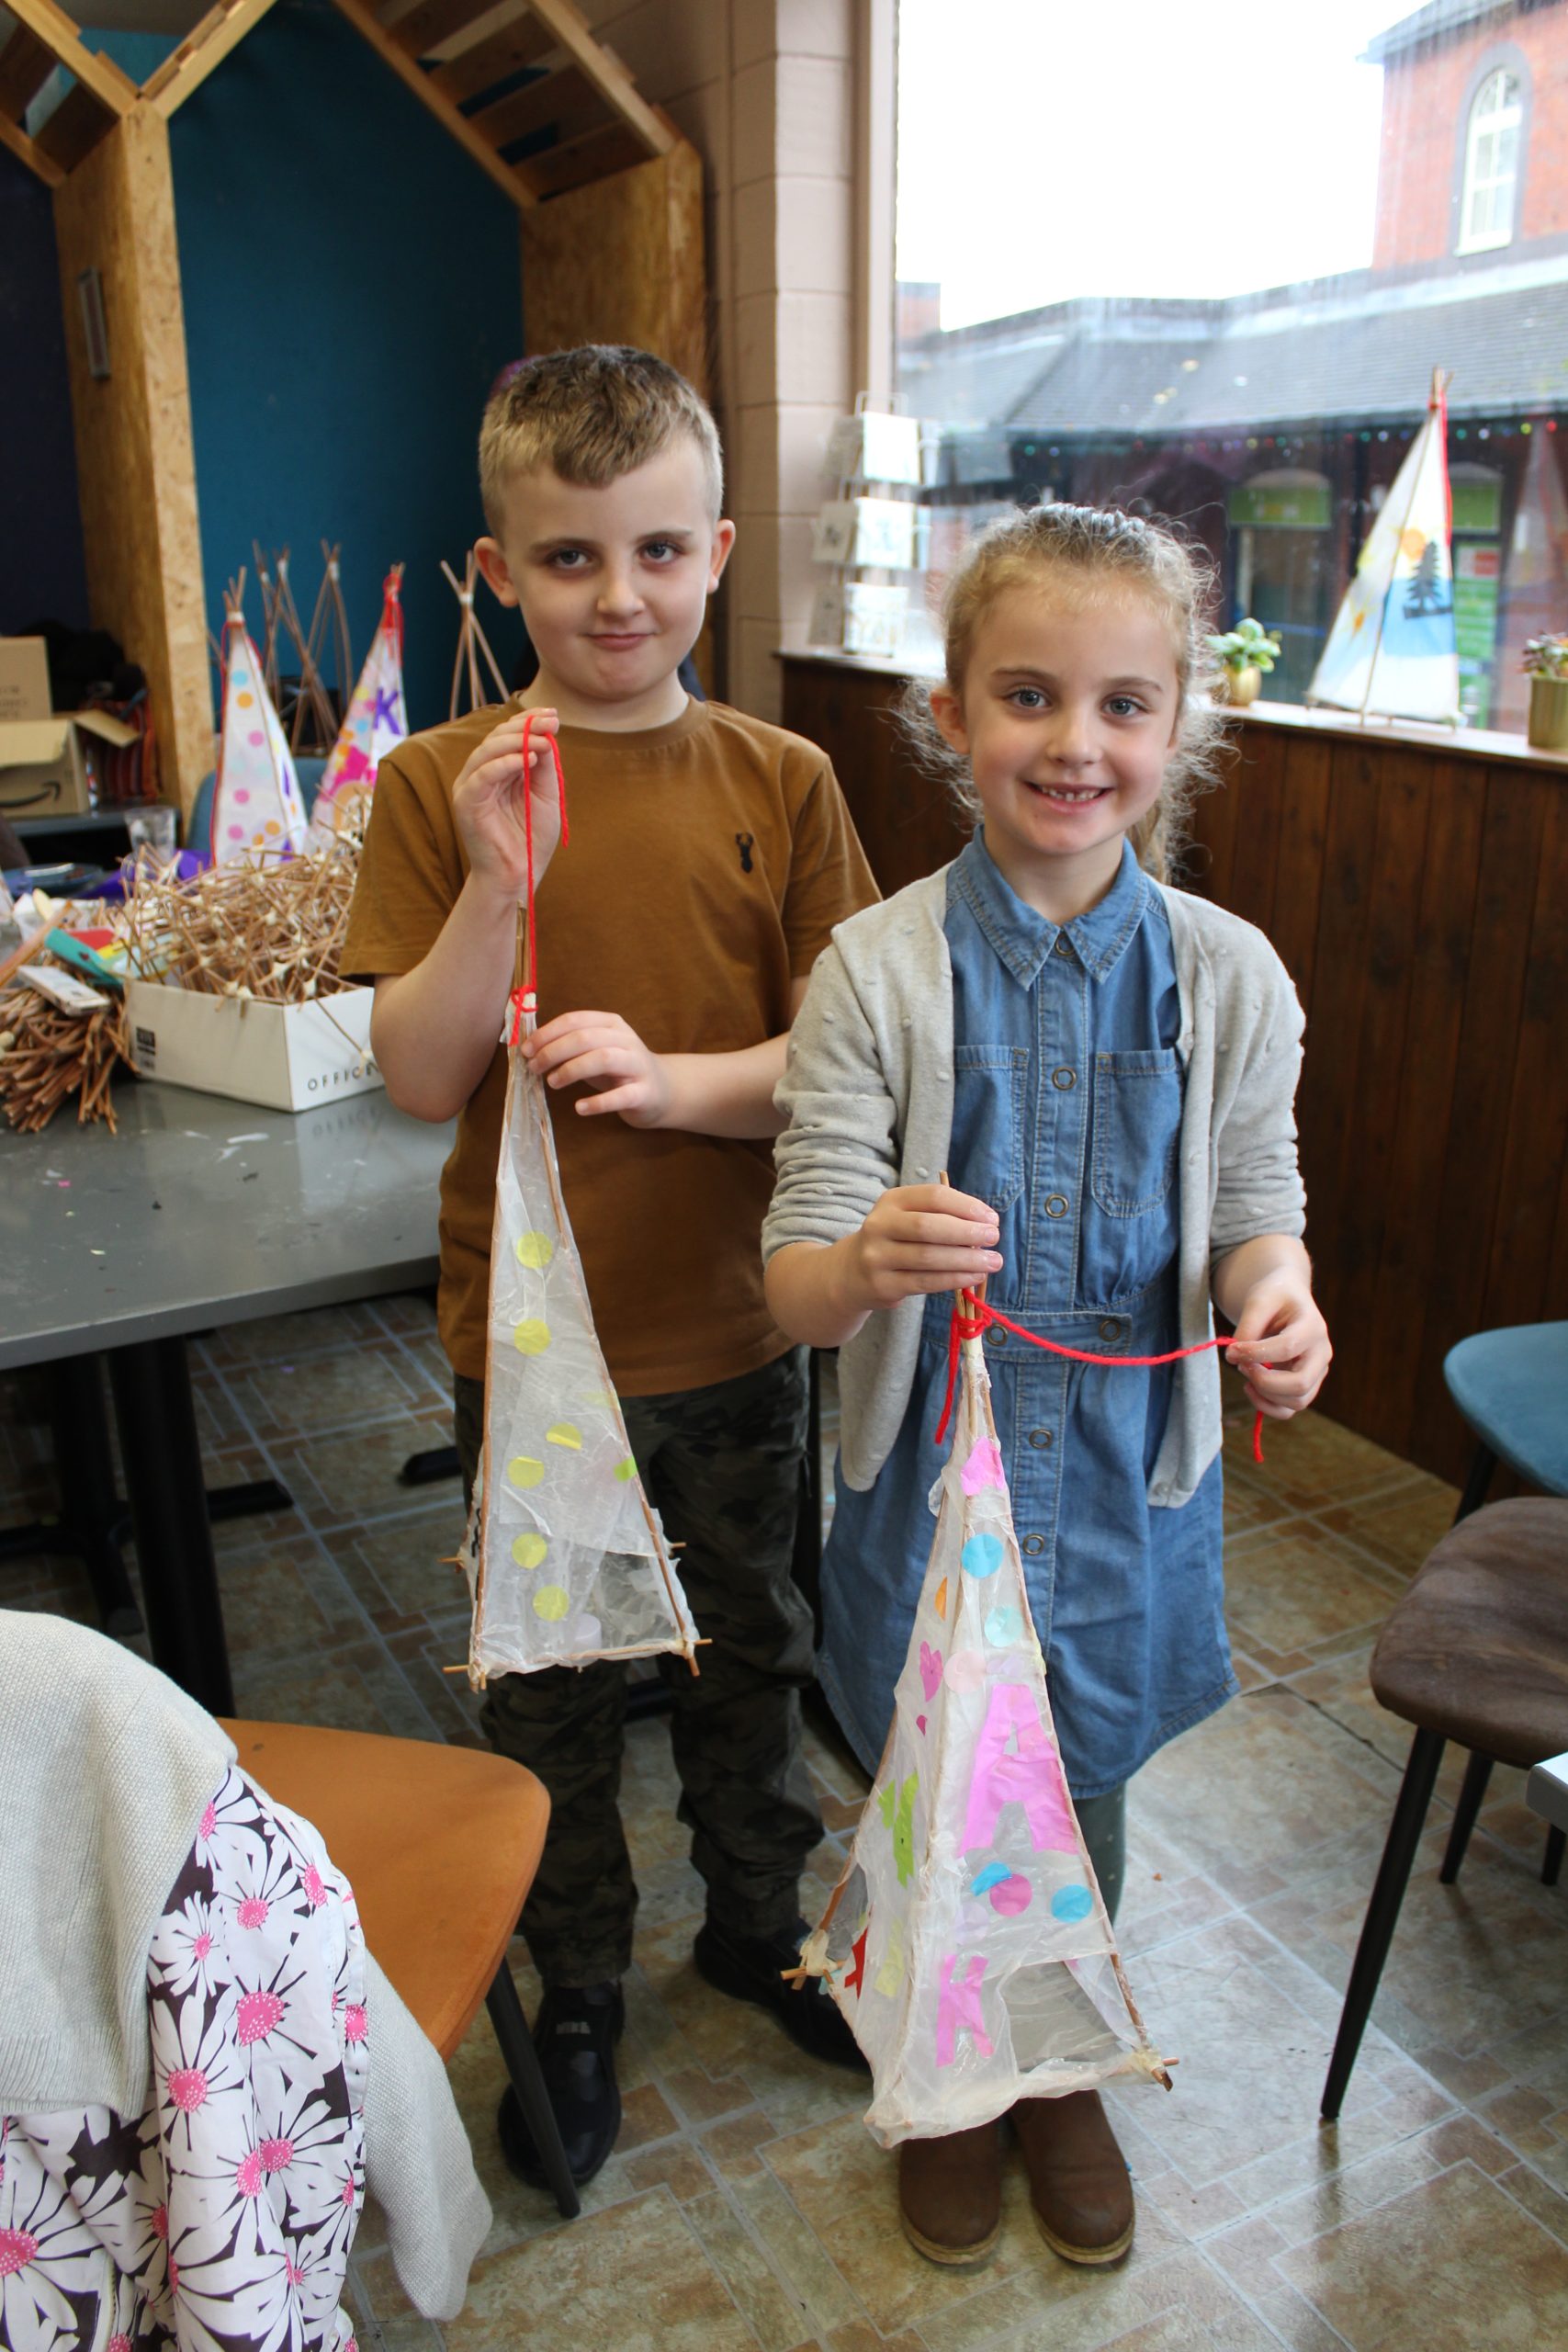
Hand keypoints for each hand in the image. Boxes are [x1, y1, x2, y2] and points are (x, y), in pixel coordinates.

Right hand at [451, 708, 560, 899]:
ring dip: (517, 741)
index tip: (553, 714)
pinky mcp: (466, 802)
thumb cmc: (531, 839)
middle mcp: (481, 774)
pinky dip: (505, 763)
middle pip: (497, 737)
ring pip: (487, 751)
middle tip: (551, 723)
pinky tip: (529, 760)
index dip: (530, 720)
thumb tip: (547, 733)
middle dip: (526, 726)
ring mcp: (470, 787)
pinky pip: (483, 775)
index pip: (509, 736)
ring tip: (543, 743)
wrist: (519, 874)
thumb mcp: (545, 796)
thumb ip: (545, 767)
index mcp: (499, 771)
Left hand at [525, 1009, 672, 1128]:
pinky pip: (620, 1096)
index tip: (526, 1050)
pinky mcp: (644, 1092)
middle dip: (554, 1051)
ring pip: (603, 1059)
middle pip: (585, 1038)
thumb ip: (569, 1047)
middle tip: (534, 1067)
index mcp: (611, 1024)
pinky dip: (597, 1102)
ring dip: (571, 1069)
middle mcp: (626, 1040)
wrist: (663, 1090)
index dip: (546, 1034)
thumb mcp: (595, 1051)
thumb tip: (530, 1050)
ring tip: (552, 1083)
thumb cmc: (619, 1070)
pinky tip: (579, 1108)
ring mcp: (637, 1065)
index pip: (574, 1020)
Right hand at [841, 1184, 1001, 1314]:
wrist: (852, 1273)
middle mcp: (879, 1225)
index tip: (992, 1218)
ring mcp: (877, 1256)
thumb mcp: (907, 1217)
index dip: (966, 1206)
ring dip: (967, 1260)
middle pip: (929, 1226)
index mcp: (891, 1201)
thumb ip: (940, 1216)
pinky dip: (954, 1279)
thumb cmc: (894, 1240)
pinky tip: (974, 1277)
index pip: (933, 1197)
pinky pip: (925, 1282)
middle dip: (967, 1232)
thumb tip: (984, 1225)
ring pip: (929, 1257)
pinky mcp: (882, 1285)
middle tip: (994, 1238)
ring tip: (993, 1261)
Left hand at [1225, 1269, 1331, 1419]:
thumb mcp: (1259, 1300)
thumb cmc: (1275, 1297)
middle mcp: (1321, 1353)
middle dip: (1263, 1380)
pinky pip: (1290, 1409)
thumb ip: (1246, 1327)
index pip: (1287, 1347)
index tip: (1232, 1350)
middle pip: (1300, 1384)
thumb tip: (1233, 1359)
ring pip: (1297, 1402)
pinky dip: (1267, 1406)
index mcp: (1313, 1326)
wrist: (1289, 1299)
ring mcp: (1317, 1372)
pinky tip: (1251, 1387)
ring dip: (1264, 1394)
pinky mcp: (1306, 1385)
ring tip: (1246, 1371)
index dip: (1256, 1353)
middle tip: (1242, 1365)